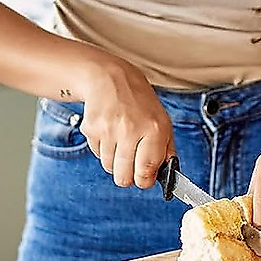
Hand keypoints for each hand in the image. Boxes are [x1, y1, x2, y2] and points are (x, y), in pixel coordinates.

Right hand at [78, 57, 174, 188]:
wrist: (111, 79)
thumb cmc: (141, 102)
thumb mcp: (164, 122)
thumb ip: (167, 151)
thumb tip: (169, 176)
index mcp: (154, 129)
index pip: (146, 171)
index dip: (145, 181)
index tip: (145, 179)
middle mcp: (131, 130)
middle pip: (124, 177)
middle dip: (128, 176)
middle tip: (132, 165)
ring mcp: (108, 130)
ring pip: (109, 168)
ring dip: (116, 162)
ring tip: (123, 142)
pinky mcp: (91, 129)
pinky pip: (97, 155)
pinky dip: (104, 150)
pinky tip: (111, 133)